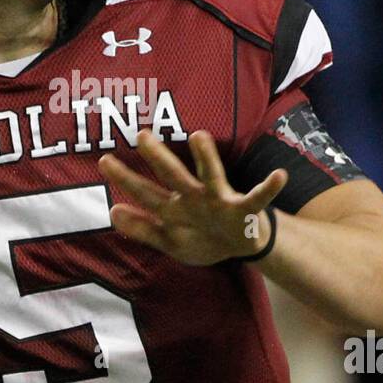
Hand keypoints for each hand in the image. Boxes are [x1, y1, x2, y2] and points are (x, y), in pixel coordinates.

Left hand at [98, 129, 286, 265]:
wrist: (242, 247)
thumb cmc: (203, 238)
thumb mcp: (170, 240)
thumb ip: (142, 229)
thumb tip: (112, 212)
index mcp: (175, 207)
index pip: (145, 192)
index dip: (125, 179)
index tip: (104, 161)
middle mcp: (194, 198)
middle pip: (173, 176)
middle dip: (158, 158)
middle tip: (143, 135)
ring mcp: (220, 201)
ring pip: (211, 177)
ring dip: (206, 158)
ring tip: (199, 136)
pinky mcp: (245, 209)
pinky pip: (257, 198)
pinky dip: (269, 187)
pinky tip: (279, 176)